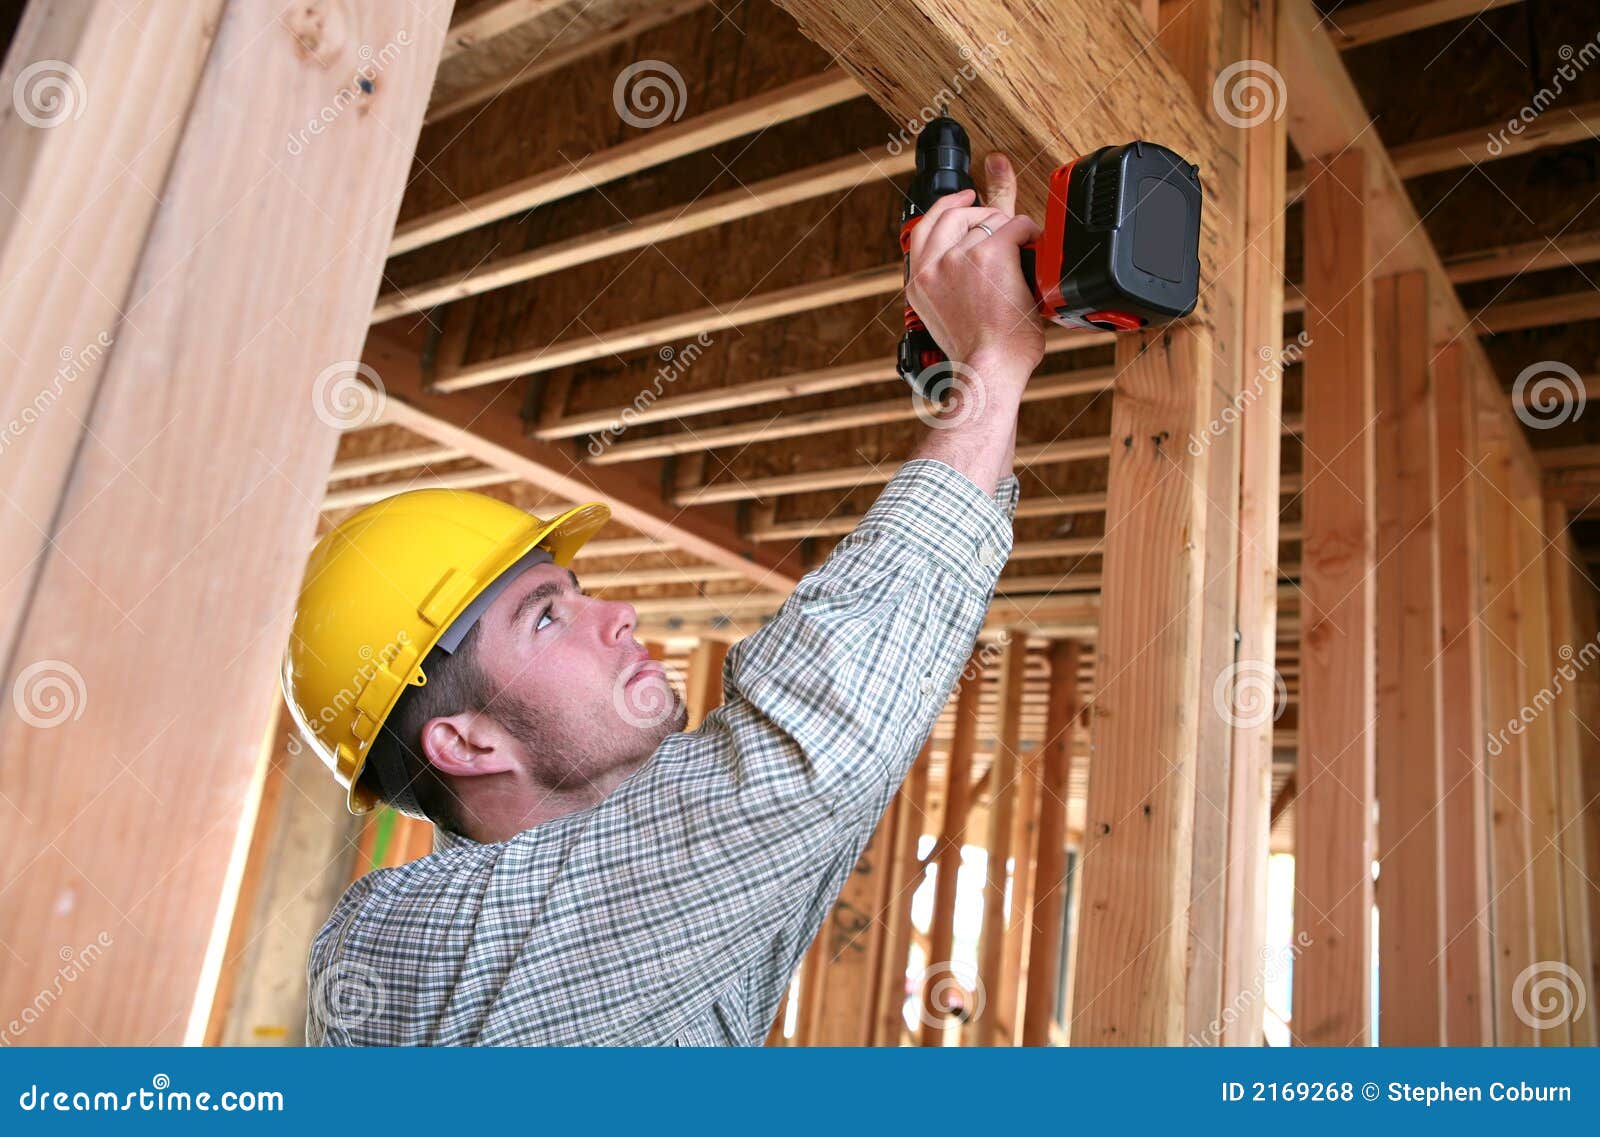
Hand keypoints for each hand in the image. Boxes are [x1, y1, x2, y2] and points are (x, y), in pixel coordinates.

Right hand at [904, 152, 1045, 390]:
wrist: (989, 370)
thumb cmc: (979, 355)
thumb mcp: (952, 314)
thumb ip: (956, 280)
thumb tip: (968, 257)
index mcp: (919, 282)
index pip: (924, 228)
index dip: (947, 205)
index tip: (964, 195)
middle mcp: (933, 265)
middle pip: (956, 214)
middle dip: (983, 210)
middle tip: (1002, 217)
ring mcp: (960, 257)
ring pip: (991, 219)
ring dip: (1011, 231)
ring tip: (1024, 251)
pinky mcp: (990, 253)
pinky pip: (1016, 225)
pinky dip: (1030, 233)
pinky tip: (1035, 249)